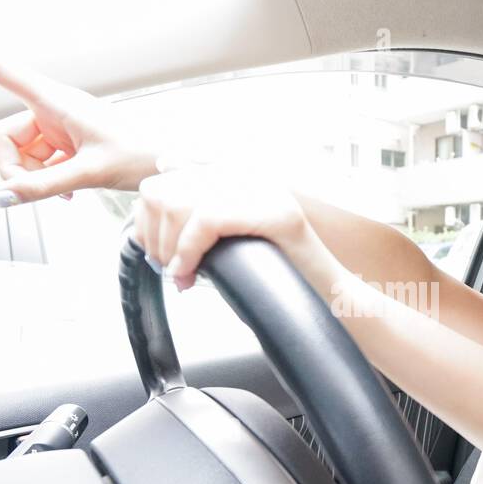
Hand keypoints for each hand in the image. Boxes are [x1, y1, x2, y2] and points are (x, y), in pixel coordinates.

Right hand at [0, 0, 158, 203]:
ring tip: (67, 191)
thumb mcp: (90, 174)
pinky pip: (36, 163)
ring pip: (18, 155)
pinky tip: (68, 192)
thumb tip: (0, 199)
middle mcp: (49, 105)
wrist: (173, 162)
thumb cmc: (143, 155)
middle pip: (1, 136)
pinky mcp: (63, 140)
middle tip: (41, 193)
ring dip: (33, 179)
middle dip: (13, 170)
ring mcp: (55, 124)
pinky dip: (44, 181)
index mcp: (52, 98)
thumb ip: (42, 188)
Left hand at [134, 161, 342, 293]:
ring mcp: (268, 193)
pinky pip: (207, 219)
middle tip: (170, 270)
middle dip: (154, 234)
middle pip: (167, 187)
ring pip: (180, 201)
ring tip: (181, 276)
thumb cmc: (281, 287)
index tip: (154, 250)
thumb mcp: (229, 251)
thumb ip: (198, 229)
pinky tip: (189, 275)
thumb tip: (150, 214)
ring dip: (168, 246)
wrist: (331, 309)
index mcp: (241, 182)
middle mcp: (253, 179)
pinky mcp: (277, 214)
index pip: (173, 174)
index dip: (151, 215)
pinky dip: (187, 250)